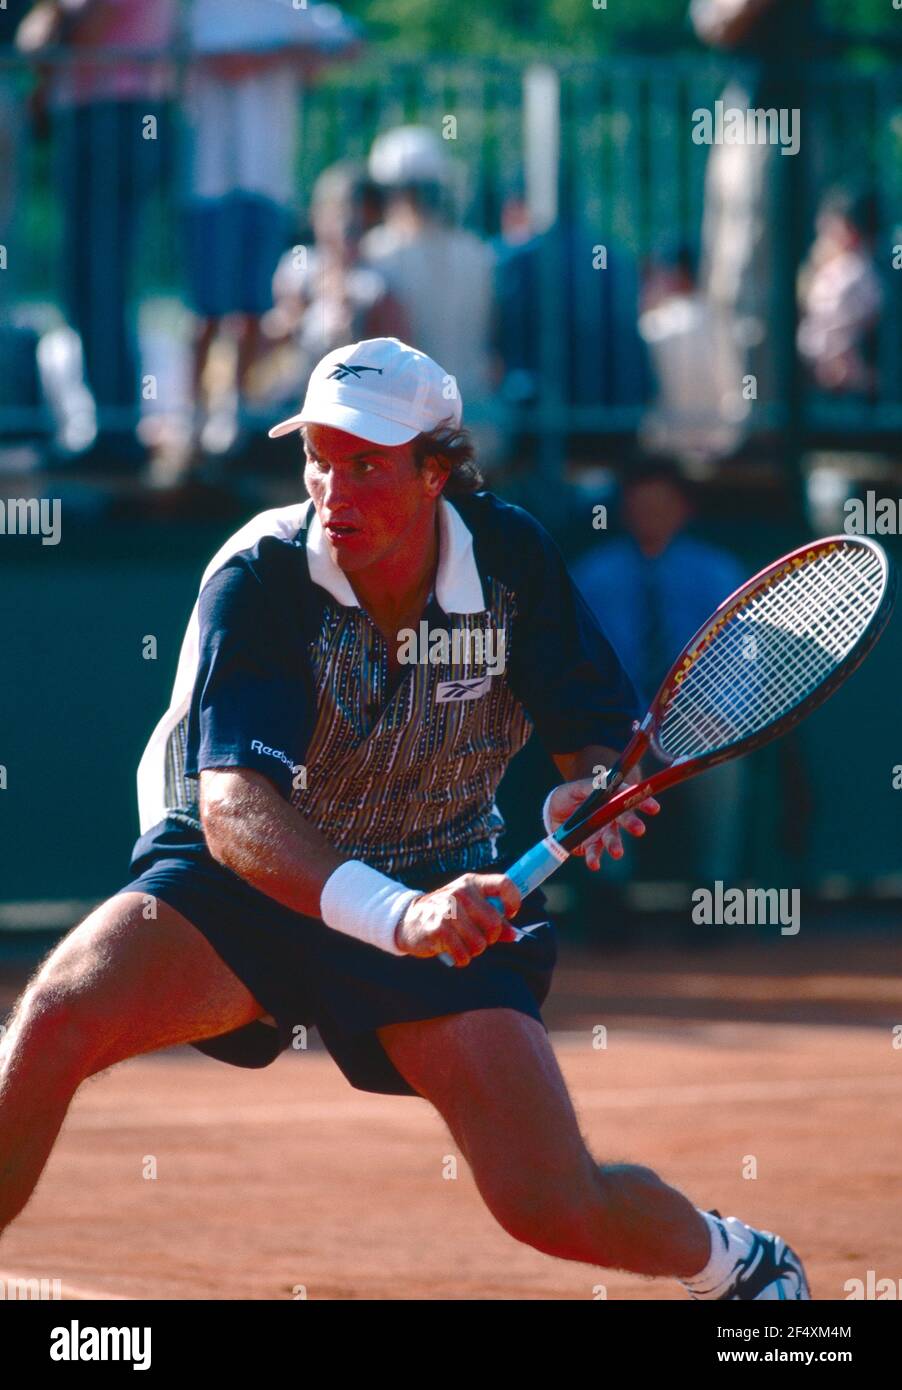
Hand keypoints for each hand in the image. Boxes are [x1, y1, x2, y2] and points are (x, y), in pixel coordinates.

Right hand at [394, 873, 520, 966]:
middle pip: (494, 923)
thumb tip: (514, 934)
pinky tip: (452, 952)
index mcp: (471, 883)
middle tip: (477, 938)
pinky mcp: (439, 928)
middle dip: (490, 938)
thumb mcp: (468, 908)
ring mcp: (449, 910)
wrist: (407, 920)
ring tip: (461, 943)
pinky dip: (461, 958)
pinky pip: (464, 954)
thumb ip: (493, 919)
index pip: (504, 884)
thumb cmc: (444, 914)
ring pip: (480, 943)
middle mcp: (461, 892)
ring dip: (473, 950)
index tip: (509, 915)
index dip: (513, 902)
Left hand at [546, 773, 659, 870]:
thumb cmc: (571, 795)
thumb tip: (605, 783)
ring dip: (615, 845)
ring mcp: (603, 833)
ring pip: (612, 838)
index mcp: (612, 799)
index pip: (630, 798)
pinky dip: (594, 858)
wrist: (558, 811)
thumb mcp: (578, 788)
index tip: (654, 808)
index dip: (643, 803)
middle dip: (632, 824)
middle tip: (639, 830)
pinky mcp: (591, 845)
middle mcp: (612, 817)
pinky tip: (594, 865)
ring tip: (617, 852)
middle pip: (625, 819)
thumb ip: (591, 787)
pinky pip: (594, 852)